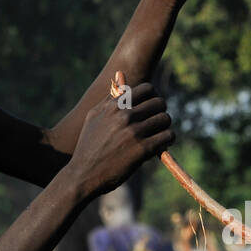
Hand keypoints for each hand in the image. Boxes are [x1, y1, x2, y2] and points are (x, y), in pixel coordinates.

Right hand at [70, 71, 172, 197]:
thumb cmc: (89, 146)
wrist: (82, 174)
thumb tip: (120, 76)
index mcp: (114, 105)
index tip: (153, 107)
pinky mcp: (141, 150)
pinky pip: (167, 137)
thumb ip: (109, 98)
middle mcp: (124, 115)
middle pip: (159, 103)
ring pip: (165, 119)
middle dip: (161, 112)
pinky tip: (162, 145)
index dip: (154, 97)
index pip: (147, 89)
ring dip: (165, 127)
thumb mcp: (94, 117)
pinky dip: (168, 140)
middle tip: (157, 122)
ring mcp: (133, 132)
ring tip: (160, 134)